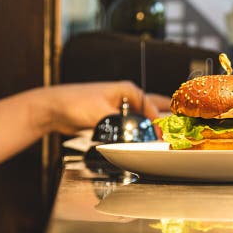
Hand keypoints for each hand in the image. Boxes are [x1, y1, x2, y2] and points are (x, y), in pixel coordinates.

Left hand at [36, 82, 170, 134]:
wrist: (52, 109)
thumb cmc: (75, 103)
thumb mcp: (101, 114)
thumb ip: (121, 125)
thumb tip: (138, 137)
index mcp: (128, 90)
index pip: (152, 106)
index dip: (160, 121)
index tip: (164, 136)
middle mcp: (126, 98)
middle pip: (152, 108)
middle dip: (164, 119)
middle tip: (179, 130)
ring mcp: (119, 108)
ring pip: (141, 119)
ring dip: (150, 129)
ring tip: (164, 140)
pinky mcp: (111, 119)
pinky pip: (130, 127)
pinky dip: (137, 134)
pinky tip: (143, 142)